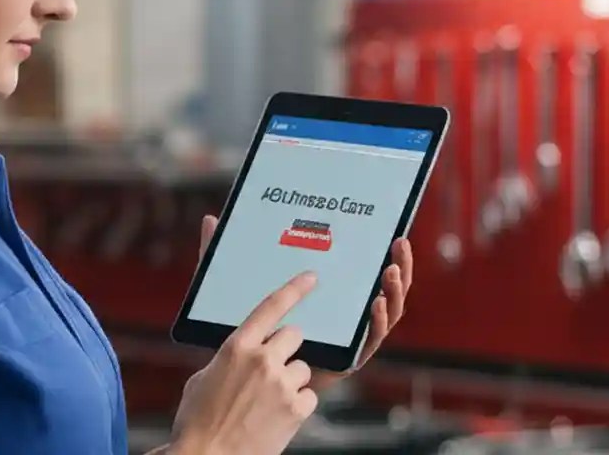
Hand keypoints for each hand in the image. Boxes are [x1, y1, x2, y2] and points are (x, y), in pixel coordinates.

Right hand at [170, 269, 319, 454]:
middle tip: (274, 367)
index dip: (295, 289)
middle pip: (293, 335)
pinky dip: (297, 405)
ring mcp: (281, 384)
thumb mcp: (204, 378)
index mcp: (235, 347)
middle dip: (286, 348)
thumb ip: (230, 359)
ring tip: (268, 402)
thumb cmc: (197, 421)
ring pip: (302, 369)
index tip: (311, 279)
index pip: (271, 307)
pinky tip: (277, 417)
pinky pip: (308, 396)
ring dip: (291, 381)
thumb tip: (246, 355)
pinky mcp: (296, 409)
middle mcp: (262, 360)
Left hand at [194, 215, 413, 394]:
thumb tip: (209, 219)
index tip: (386, 230)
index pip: (355, 269)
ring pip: (381, 316)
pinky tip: (376, 305)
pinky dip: (377, 324)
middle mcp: (338, 316)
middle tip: (398, 244)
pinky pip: (368, 345)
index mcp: (321, 296)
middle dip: (397, 266)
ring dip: (394, 292)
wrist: (228, 389)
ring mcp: (343, 339)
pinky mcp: (342, 363)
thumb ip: (217, 258)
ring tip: (391, 271)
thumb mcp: (227, 292)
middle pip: (378, 289)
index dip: (374, 250)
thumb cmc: (230, 340)